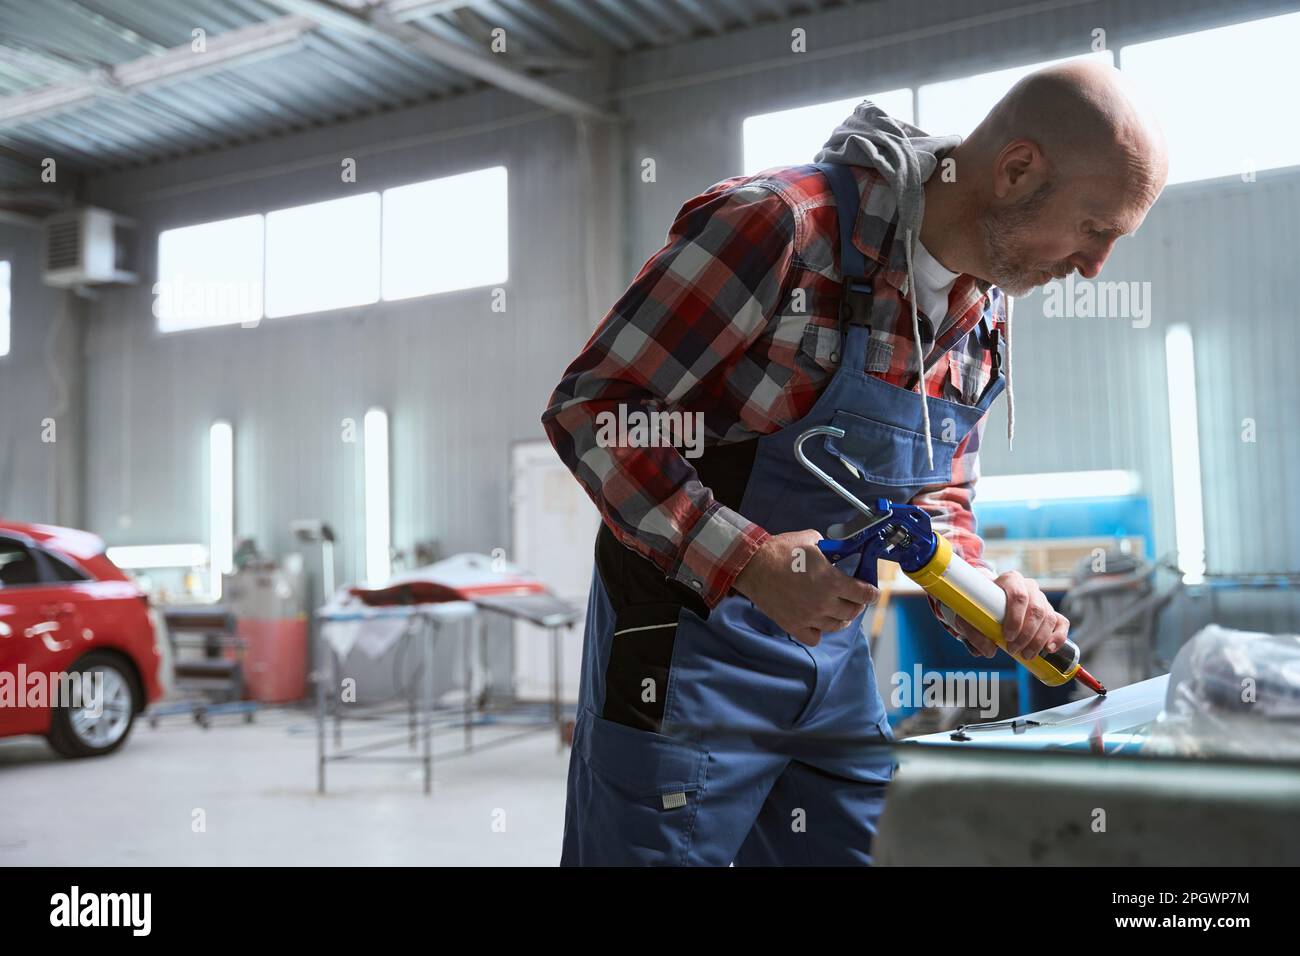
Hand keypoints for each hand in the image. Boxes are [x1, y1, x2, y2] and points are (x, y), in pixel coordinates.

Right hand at [733, 530, 878, 645]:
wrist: (753, 565)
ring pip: (836, 626)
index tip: (873, 592)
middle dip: (857, 604)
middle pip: (852, 612)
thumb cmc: (781, 551)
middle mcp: (824, 603)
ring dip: (842, 618)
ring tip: (838, 610)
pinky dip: (819, 632)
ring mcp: (809, 617)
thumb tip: (838, 551)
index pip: (864, 594)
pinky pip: (815, 638)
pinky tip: (818, 622)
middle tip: (855, 598)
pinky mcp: (794, 626)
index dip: (872, 593)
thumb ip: (830, 548)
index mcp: (832, 582)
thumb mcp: (811, 540)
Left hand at [951, 570, 1068, 661]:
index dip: (1016, 617)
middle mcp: (1029, 586)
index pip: (1018, 595)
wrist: (988, 599)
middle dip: (1026, 634)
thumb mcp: (969, 616)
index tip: (1007, 637)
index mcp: (1010, 580)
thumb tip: (988, 652)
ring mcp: (1042, 599)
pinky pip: (1061, 622)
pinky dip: (1058, 637)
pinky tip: (1049, 649)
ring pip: (1048, 618)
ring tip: (1025, 655)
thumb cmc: (979, 606)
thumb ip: (974, 633)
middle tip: (1014, 650)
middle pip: (1036, 609)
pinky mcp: (1050, 611)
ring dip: (1038, 640)